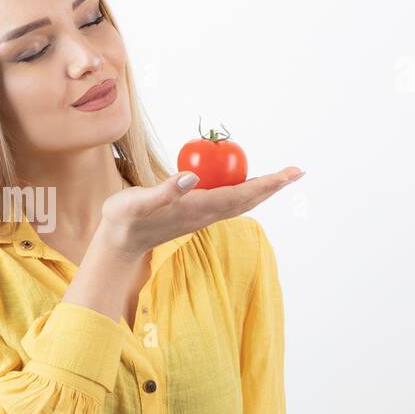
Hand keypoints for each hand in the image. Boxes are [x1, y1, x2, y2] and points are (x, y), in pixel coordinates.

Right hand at [97, 167, 304, 258]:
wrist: (118, 242)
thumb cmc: (124, 219)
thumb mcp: (138, 202)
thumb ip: (165, 191)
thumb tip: (192, 177)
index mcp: (198, 208)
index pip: (241, 194)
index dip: (268, 183)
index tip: (290, 173)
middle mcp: (205, 214)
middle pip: (248, 200)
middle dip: (273, 186)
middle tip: (296, 171)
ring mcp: (201, 216)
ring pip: (240, 202)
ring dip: (261, 190)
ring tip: (279, 177)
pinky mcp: (195, 215)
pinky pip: (227, 201)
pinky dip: (243, 191)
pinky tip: (243, 183)